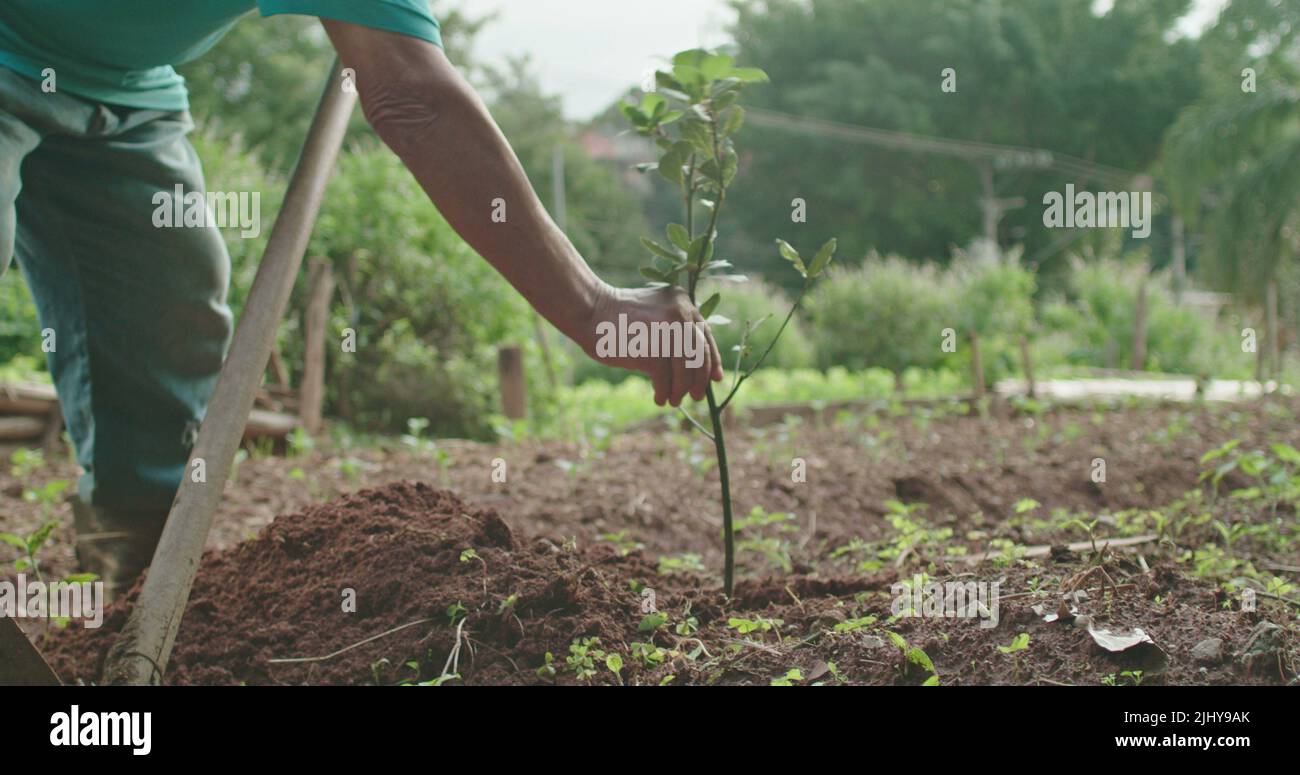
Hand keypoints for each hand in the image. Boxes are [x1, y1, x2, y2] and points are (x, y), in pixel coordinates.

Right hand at [578, 285, 723, 406]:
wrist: (590, 309)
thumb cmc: (618, 317)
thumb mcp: (656, 313)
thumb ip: (676, 330)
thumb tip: (697, 369)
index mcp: (683, 301)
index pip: (706, 336)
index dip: (712, 360)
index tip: (715, 379)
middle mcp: (681, 313)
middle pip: (699, 355)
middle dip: (699, 380)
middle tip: (696, 397)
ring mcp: (668, 331)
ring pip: (684, 370)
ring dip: (680, 389)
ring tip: (673, 400)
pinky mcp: (653, 350)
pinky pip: (665, 378)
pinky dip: (663, 391)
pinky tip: (659, 398)